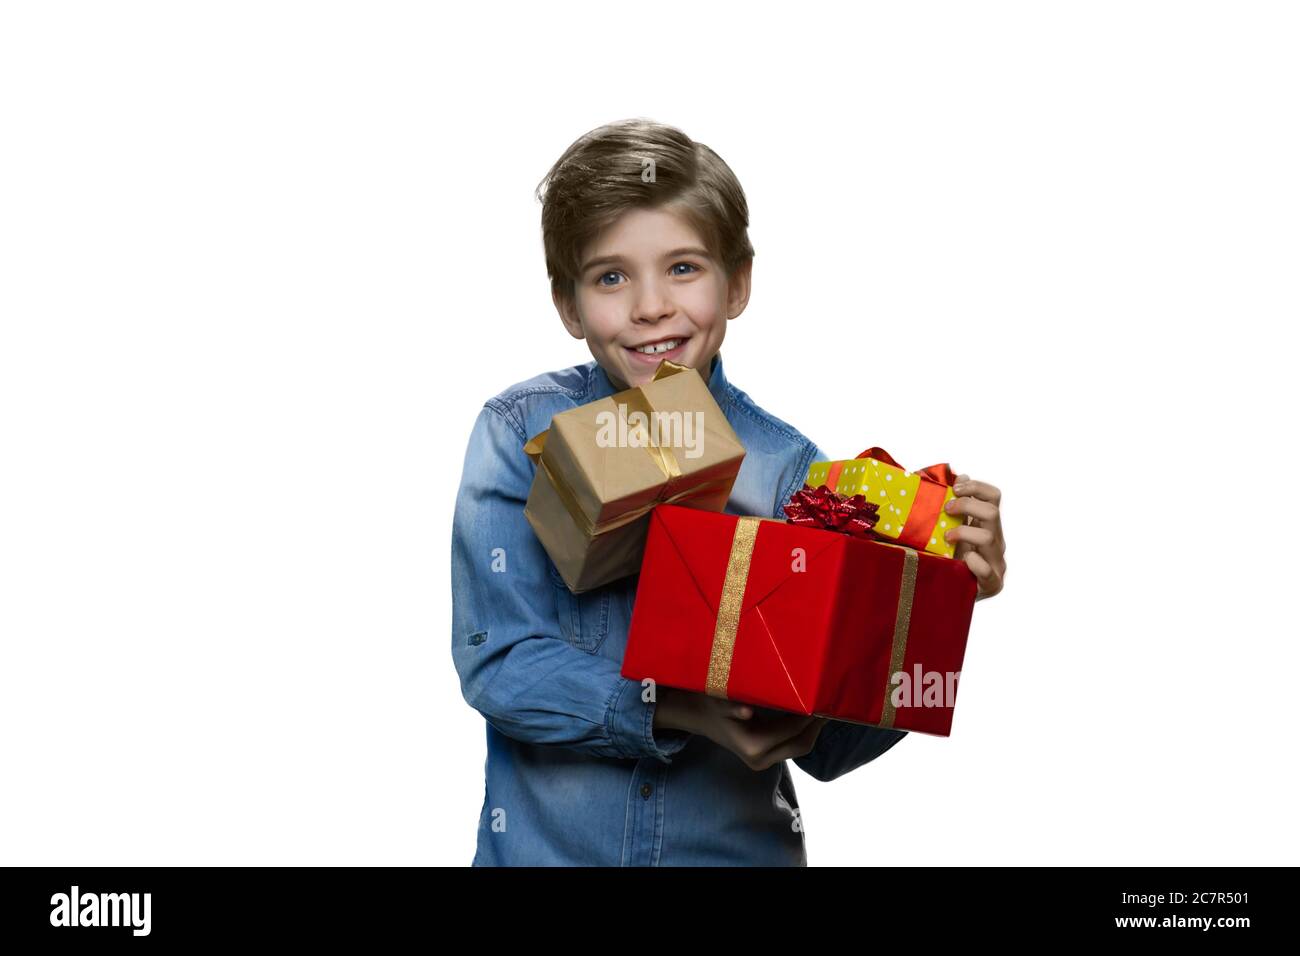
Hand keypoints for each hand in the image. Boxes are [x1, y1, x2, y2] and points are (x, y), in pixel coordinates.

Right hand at [654, 687, 828, 770]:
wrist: (697, 715)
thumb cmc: (709, 702)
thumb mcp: (719, 699)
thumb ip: (732, 705)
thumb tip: (747, 711)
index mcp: (753, 746)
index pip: (792, 731)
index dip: (810, 716)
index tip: (823, 697)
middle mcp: (760, 758)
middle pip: (801, 744)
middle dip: (818, 725)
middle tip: (831, 702)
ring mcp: (762, 761)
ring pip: (799, 746)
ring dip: (812, 728)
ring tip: (824, 706)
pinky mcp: (765, 757)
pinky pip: (791, 745)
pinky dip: (802, 730)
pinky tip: (809, 714)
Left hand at [943, 474, 1005, 599]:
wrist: (949, 595)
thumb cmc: (949, 560)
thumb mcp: (950, 531)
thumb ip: (956, 507)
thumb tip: (961, 475)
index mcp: (988, 526)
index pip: (994, 497)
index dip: (977, 487)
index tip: (956, 488)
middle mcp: (996, 542)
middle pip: (992, 513)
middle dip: (967, 506)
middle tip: (946, 510)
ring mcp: (996, 563)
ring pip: (988, 538)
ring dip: (964, 532)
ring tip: (946, 537)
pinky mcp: (992, 584)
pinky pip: (987, 570)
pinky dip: (973, 562)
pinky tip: (961, 561)